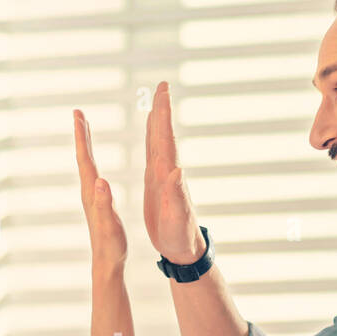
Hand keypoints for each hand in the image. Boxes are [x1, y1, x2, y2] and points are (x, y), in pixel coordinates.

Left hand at [73, 109, 126, 265]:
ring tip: (86, 130)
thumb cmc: (110, 245)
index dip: (82, 136)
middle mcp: (89, 192)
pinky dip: (93, 161)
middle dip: (81, 135)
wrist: (107, 262)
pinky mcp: (97, 203)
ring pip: (87, 165)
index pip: (85, 159)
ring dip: (85, 146)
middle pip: (83, 158)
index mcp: (92, 193)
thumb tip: (99, 181)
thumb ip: (104, 203)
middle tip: (79, 114)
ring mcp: (92, 197)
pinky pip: (93, 175)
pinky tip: (95, 163)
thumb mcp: (109, 224)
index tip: (79, 115)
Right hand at [144, 81, 205, 263]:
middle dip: (162, 110)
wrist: (184, 250)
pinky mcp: (157, 184)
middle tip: (162, 85)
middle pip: (164, 134)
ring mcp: (163, 176)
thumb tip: (177, 171)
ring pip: (159, 142)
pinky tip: (151, 131)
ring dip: (157, 121)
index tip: (163, 92)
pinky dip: (152, 139)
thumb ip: (176, 196)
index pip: (166, 139)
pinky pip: (153, 154)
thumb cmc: (180, 237)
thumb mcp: (177, 218)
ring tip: (156, 101)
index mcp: (169, 177)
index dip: (164, 115)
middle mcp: (168, 172)